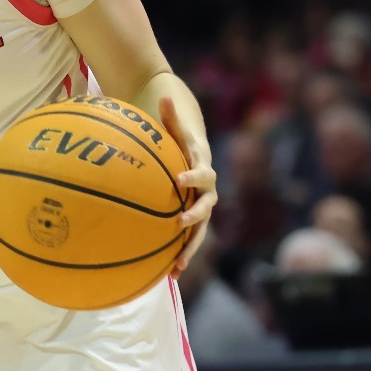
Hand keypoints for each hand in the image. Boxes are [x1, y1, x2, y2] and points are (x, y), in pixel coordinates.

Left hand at [161, 94, 215, 273]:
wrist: (192, 155)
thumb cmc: (179, 140)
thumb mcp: (174, 126)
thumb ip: (170, 115)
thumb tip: (163, 95)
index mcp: (202, 168)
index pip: (202, 172)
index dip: (194, 175)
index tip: (180, 179)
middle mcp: (207, 191)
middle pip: (206, 206)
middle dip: (195, 215)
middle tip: (179, 223)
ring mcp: (202, 208)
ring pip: (200, 230)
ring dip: (190, 247)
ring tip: (178, 265)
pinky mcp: (193, 221)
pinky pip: (189, 240)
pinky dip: (180, 256)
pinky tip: (168, 275)